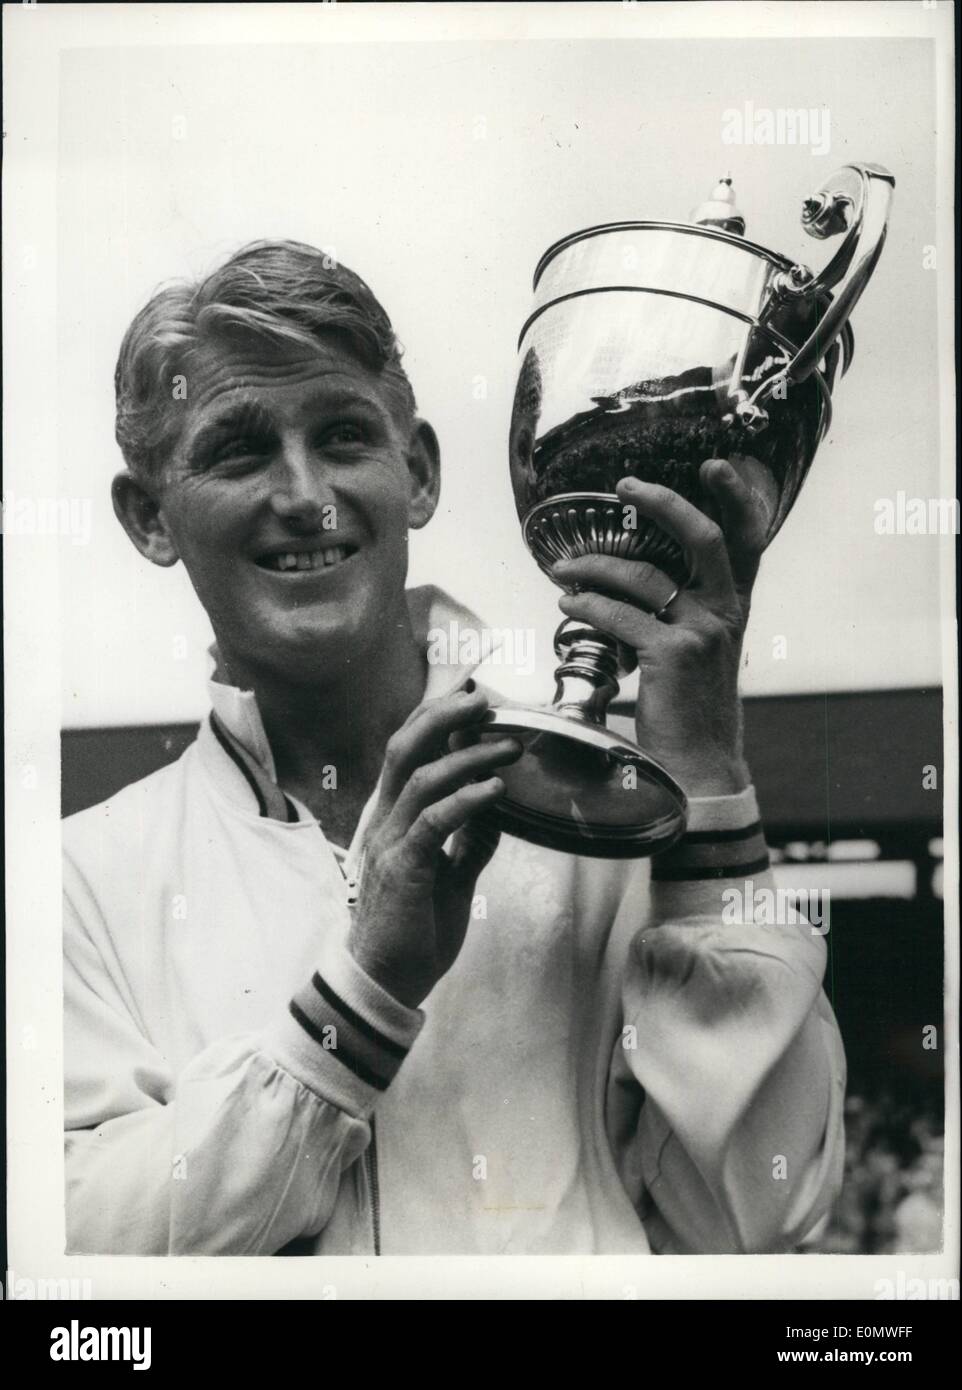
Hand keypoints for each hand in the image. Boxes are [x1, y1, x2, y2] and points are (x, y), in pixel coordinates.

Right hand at [346, 687, 521, 1007]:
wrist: (385, 985)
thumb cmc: (413, 934)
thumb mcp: (451, 879)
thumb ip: (468, 844)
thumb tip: (495, 814)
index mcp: (393, 819)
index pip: (407, 751)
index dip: (434, 718)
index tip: (472, 698)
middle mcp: (385, 821)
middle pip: (405, 748)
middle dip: (443, 716)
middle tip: (484, 701)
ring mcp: (389, 842)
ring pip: (421, 778)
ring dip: (468, 756)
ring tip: (508, 748)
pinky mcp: (402, 868)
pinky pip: (433, 822)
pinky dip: (466, 800)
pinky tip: (497, 792)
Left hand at [552, 459, 768, 797]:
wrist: (699, 767)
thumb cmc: (690, 712)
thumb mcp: (697, 654)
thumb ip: (680, 615)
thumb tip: (633, 585)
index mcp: (734, 607)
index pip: (749, 541)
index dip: (737, 498)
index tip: (714, 465)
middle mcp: (726, 612)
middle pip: (704, 537)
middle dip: (663, 502)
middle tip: (624, 486)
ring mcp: (702, 631)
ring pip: (643, 575)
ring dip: (594, 567)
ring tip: (562, 571)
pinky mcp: (671, 654)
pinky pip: (619, 614)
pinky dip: (586, 605)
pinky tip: (568, 606)